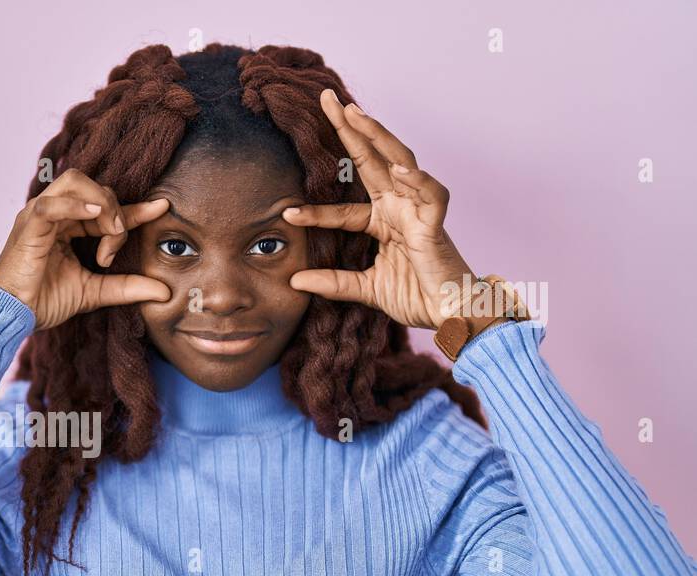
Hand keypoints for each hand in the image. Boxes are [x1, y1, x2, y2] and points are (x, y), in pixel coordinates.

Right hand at [0, 168, 171, 330]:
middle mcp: (53, 213)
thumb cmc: (43, 301)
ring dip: (101, 204)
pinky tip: (93, 217)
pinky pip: (52, 203)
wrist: (12, 315)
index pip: (105, 207)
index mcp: (67, 225)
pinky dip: (75, 205)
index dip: (135, 207)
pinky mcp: (28, 225)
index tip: (162, 208)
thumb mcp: (94, 292)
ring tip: (109, 233)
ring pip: (76, 183)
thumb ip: (127, 287)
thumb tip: (164, 291)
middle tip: (115, 246)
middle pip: (94, 188)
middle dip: (116, 212)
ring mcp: (39, 215)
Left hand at [282, 89, 476, 330]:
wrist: (448, 315)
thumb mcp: (365, 289)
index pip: (342, 209)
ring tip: (355, 114)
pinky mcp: (437, 223)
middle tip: (325, 100)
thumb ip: (333, 283)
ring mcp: (418, 210)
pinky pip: (431, 194)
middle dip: (349, 129)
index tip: (287, 213)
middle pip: (371, 160)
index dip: (315, 211)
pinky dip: (418, 180)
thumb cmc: (416, 296)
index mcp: (382, 222)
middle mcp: (399, 208)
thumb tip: (294, 280)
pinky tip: (401, 168)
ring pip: (400, 162)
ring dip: (378, 136)